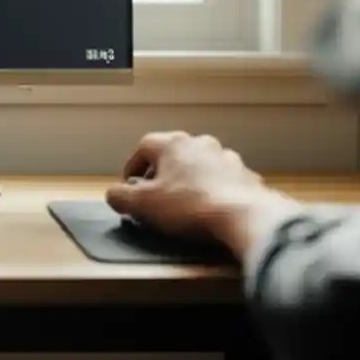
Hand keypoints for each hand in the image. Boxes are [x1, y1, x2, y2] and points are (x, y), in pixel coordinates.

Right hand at [106, 132, 299, 258]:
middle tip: (155, 196)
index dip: (132, 167)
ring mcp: (227, 158)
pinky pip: (223, 180)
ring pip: (199, 166)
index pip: (143, 147)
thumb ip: (120, 197)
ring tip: (184, 203)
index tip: (130, 186)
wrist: (244, 216)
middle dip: (161, 173)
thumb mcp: (143, 205)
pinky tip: (211, 209)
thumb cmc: (190, 206)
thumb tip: (113, 195)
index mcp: (172, 144)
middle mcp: (200, 143)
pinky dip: (213, 190)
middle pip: (172, 154)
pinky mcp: (246, 176)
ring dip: (189, 180)